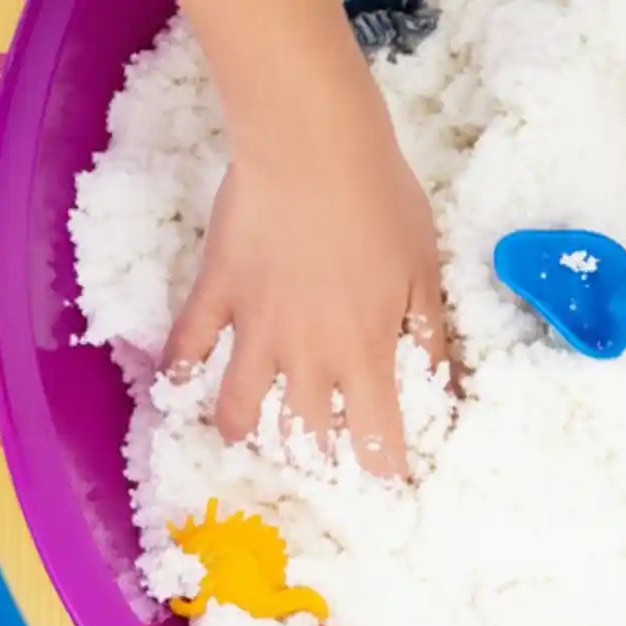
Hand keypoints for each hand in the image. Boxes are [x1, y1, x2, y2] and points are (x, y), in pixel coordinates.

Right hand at [162, 141, 449, 477]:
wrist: (313, 148)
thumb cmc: (383, 207)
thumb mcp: (426, 275)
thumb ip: (429, 339)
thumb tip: (444, 391)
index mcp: (364, 356)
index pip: (374, 440)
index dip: (384, 468)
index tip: (391, 478)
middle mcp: (304, 358)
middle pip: (304, 437)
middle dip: (317, 459)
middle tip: (324, 458)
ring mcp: (252, 329)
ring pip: (236, 408)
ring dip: (245, 431)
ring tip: (252, 436)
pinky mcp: (213, 294)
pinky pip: (186, 347)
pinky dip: (181, 372)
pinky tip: (182, 383)